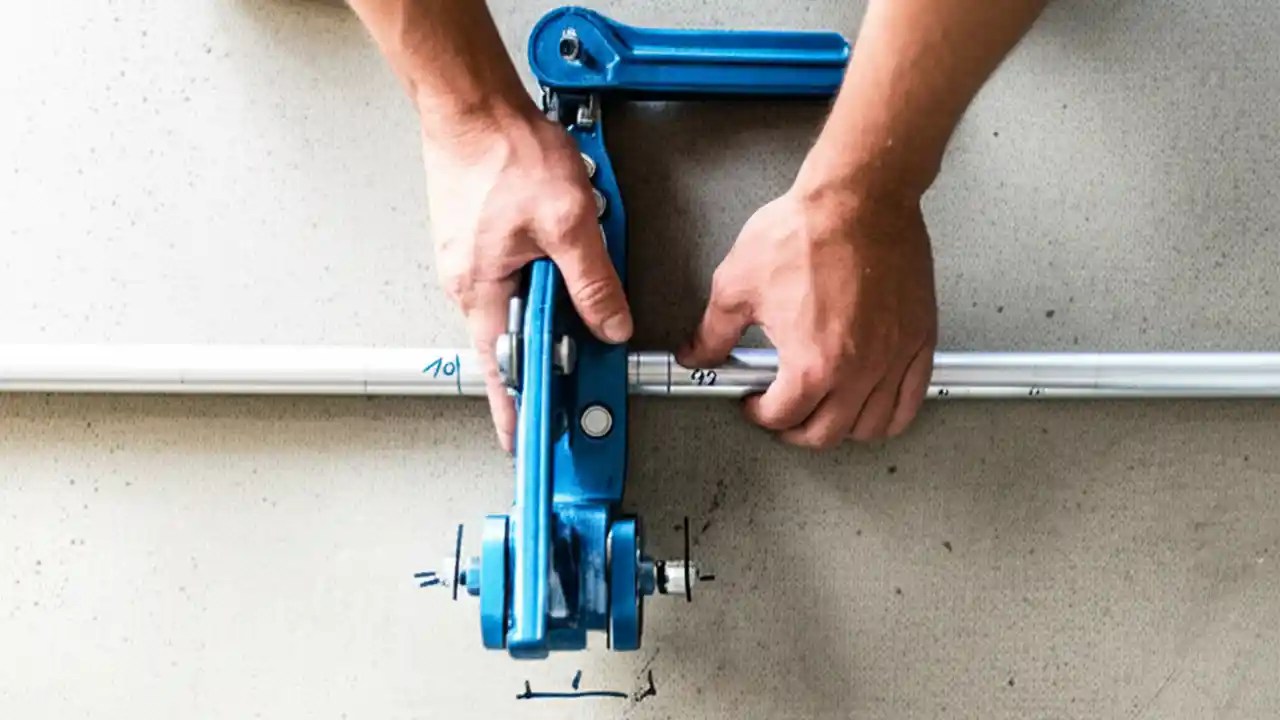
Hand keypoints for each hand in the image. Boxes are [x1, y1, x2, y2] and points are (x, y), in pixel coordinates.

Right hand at [422, 105, 632, 451]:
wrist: (472, 104)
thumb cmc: (503, 151)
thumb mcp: (568, 221)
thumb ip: (594, 282)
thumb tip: (611, 325)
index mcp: (481, 290)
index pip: (500, 369)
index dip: (514, 410)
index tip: (523, 442)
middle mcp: (468, 283)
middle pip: (514, 338)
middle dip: (551, 342)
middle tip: (580, 343)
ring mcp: (471, 262)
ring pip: (518, 304)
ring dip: (550, 298)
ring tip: (572, 260)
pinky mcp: (480, 241)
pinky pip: (514, 275)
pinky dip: (540, 273)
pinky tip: (559, 247)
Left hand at [678, 176, 936, 448]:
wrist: (860, 198)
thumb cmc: (808, 230)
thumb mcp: (738, 284)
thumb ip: (714, 332)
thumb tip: (698, 354)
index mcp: (812, 363)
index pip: (782, 416)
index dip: (758, 413)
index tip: (753, 403)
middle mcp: (858, 370)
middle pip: (826, 433)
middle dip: (796, 430)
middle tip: (783, 415)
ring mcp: (893, 358)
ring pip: (871, 427)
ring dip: (842, 429)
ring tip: (824, 412)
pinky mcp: (918, 341)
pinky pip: (909, 402)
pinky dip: (890, 416)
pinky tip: (872, 405)